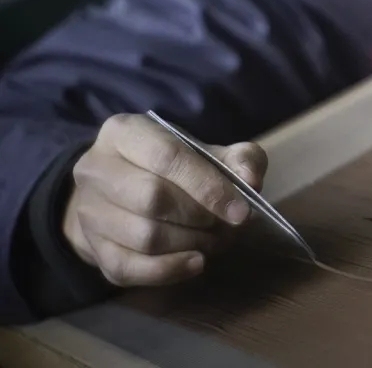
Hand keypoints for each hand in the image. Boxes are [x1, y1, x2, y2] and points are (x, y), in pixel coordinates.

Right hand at [63, 114, 266, 287]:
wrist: (123, 193)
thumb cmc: (174, 169)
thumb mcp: (210, 153)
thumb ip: (240, 158)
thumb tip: (251, 180)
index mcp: (125, 133)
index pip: (168, 157)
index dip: (208, 186)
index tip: (241, 211)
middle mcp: (95, 168)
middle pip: (153, 198)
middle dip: (200, 217)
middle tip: (228, 226)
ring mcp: (88, 210)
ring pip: (144, 236)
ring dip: (191, 244)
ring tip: (216, 240)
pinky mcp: (91, 247)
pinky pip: (129, 268)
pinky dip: (169, 270)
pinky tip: (195, 262)